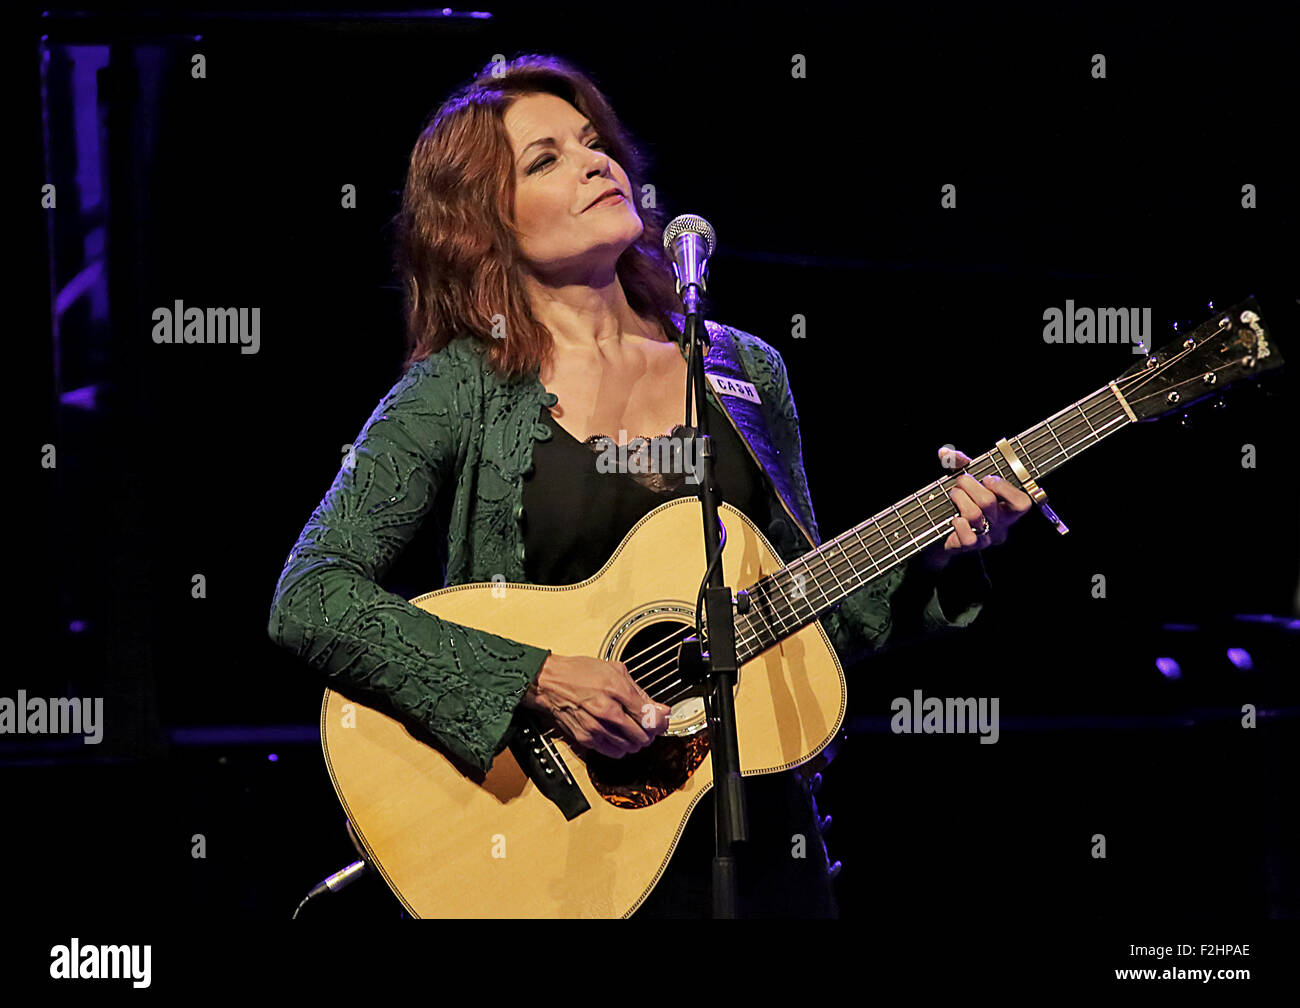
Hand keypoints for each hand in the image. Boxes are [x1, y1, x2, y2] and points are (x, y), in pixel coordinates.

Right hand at [521, 654, 670, 758]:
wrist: (549, 682)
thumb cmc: (579, 673)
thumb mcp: (615, 671)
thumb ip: (640, 692)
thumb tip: (660, 709)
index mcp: (616, 690)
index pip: (649, 717)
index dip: (661, 721)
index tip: (662, 719)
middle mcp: (606, 712)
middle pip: (642, 736)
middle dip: (650, 732)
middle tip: (648, 725)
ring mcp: (595, 728)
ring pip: (630, 747)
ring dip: (636, 741)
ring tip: (633, 730)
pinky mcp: (585, 739)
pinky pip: (613, 752)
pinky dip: (621, 747)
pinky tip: (619, 736)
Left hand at [918, 447, 1032, 571]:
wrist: (941, 533)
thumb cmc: (961, 503)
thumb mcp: (965, 481)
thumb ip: (959, 464)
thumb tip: (946, 453)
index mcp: (1007, 508)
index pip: (1021, 503)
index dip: (1004, 488)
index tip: (987, 479)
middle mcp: (1000, 524)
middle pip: (988, 502)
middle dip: (968, 484)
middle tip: (960, 481)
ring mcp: (986, 537)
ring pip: (974, 514)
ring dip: (958, 498)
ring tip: (953, 494)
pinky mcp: (969, 547)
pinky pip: (968, 536)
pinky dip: (958, 524)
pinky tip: (954, 518)